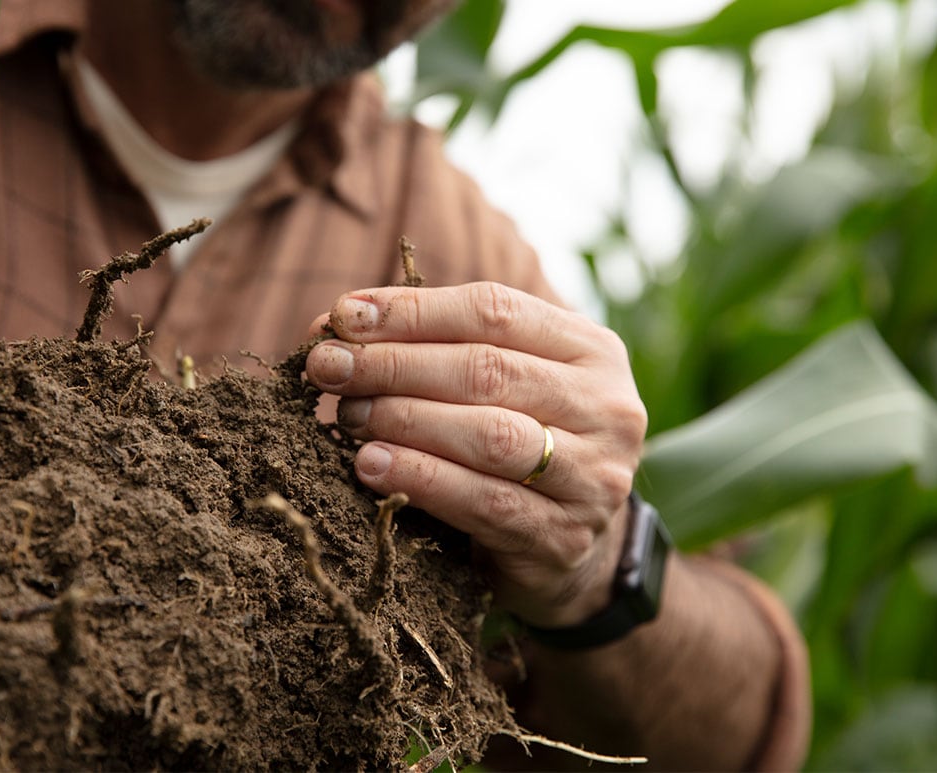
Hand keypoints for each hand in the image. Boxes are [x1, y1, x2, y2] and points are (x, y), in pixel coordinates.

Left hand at [305, 282, 646, 627]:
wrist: (569, 549)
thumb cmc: (517, 441)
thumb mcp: (498, 385)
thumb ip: (435, 347)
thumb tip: (339, 322)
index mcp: (591, 350)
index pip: (495, 310)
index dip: (413, 310)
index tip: (344, 316)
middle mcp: (607, 408)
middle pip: (488, 370)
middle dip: (395, 364)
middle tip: (329, 367)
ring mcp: (593, 477)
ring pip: (489, 435)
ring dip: (404, 419)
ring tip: (347, 415)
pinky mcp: (563, 537)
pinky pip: (484, 502)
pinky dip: (420, 479)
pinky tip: (371, 466)